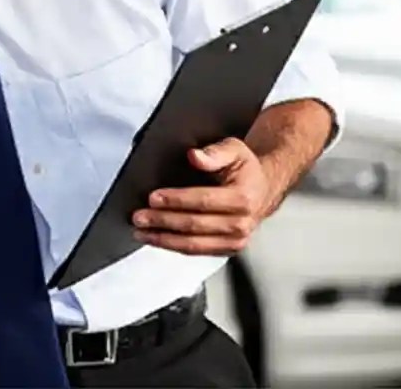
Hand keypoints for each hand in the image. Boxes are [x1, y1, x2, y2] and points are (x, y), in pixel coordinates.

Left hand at [132, 137, 274, 255]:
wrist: (261, 188)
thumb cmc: (244, 169)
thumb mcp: (234, 149)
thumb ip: (215, 152)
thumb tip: (195, 156)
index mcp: (244, 198)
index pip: (204, 201)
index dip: (177, 200)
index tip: (153, 198)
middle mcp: (242, 223)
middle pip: (195, 225)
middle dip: (163, 221)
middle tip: (139, 216)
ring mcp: (235, 240)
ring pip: (194, 244)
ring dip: (164, 239)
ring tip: (141, 231)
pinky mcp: (226, 249)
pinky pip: (196, 251)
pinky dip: (173, 246)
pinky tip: (156, 239)